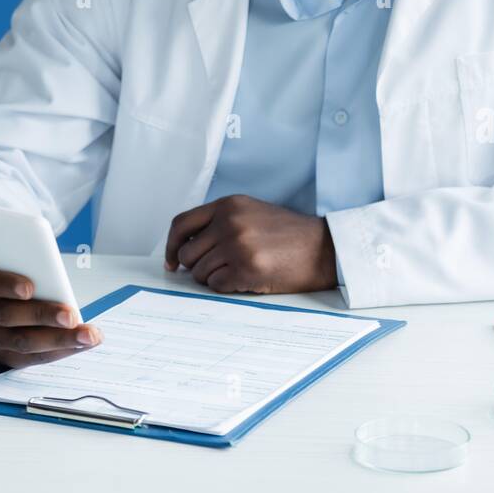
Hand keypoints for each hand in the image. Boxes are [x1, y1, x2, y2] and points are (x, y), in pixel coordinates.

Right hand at [0, 251, 102, 367]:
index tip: (29, 287)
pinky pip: (31, 358)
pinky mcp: (1, 355)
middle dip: (42, 316)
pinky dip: (59, 351)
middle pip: (5, 317)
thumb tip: (50, 264)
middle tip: (72, 315)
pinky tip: (82, 344)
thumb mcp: (8, 253)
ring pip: (21, 342)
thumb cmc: (7, 266)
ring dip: (58, 340)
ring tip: (88, 335)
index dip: (3, 285)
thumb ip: (22, 257)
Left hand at [163, 195, 338, 295]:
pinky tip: (245, 279)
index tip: (171, 262)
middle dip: (196, 267)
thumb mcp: (250, 212)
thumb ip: (219, 221)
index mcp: (228, 205)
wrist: (323, 248)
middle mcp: (230, 222)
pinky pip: (216, 286)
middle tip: (218, 269)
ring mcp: (238, 245)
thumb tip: (184, 247)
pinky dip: (226, 287)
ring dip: (213, 278)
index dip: (170, 246)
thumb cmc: (288, 234)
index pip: (181, 224)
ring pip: (200, 272)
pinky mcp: (247, 269)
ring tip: (237, 271)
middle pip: (187, 253)